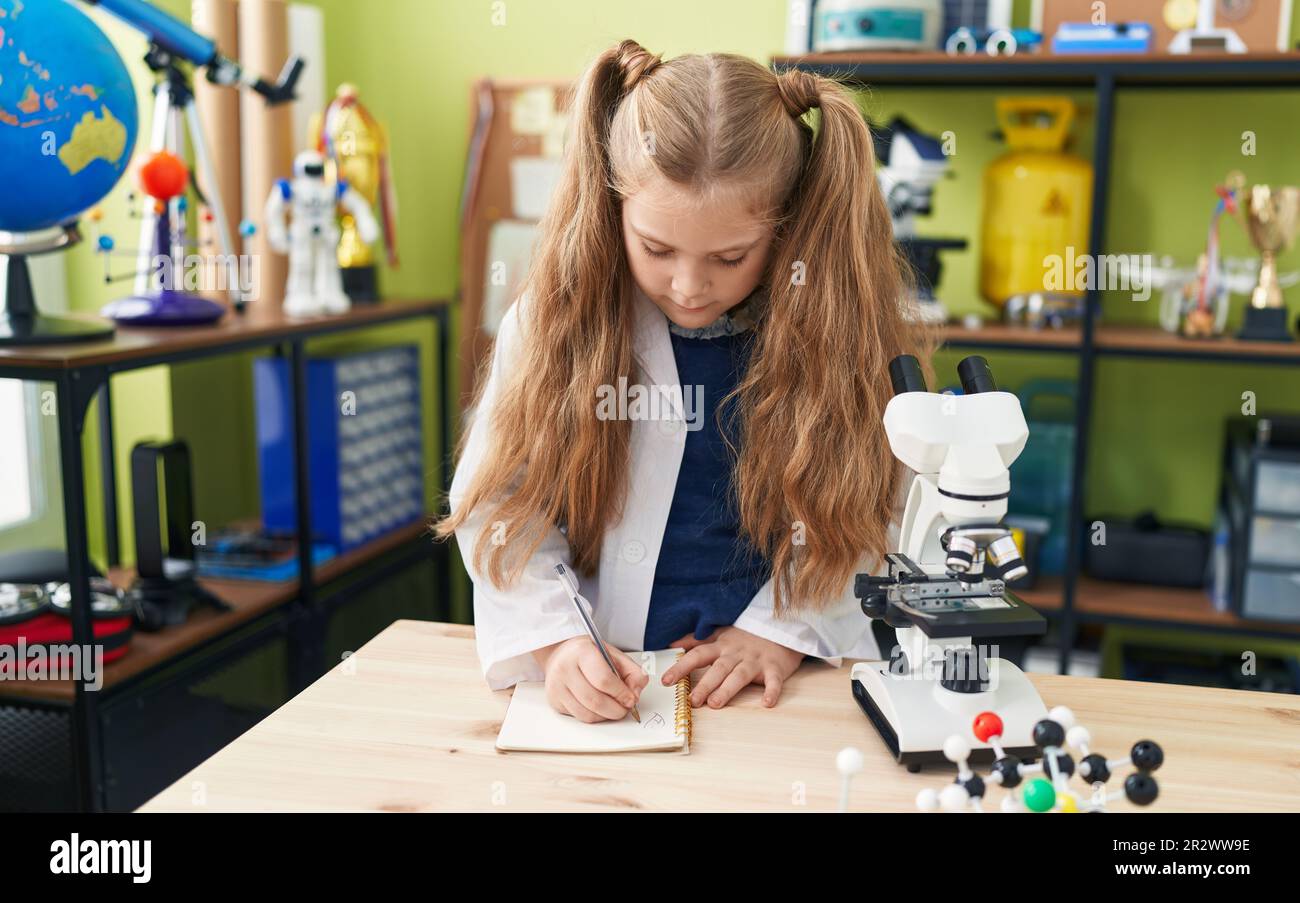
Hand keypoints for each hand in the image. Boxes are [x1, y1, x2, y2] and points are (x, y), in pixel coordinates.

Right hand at [533, 637, 648, 722]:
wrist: (561, 654)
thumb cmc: (590, 655)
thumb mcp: (614, 655)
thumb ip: (632, 672)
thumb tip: (635, 694)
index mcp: (582, 652)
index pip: (603, 680)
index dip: (621, 694)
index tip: (631, 699)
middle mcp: (565, 669)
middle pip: (595, 701)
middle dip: (616, 710)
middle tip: (626, 709)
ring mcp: (557, 686)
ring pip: (587, 714)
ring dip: (606, 716)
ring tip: (614, 709)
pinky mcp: (554, 701)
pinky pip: (579, 717)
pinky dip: (595, 717)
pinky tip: (600, 709)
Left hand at [659, 626, 803, 708]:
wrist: (781, 628)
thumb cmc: (746, 636)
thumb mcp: (720, 633)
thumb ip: (695, 640)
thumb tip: (671, 644)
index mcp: (721, 646)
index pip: (697, 655)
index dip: (681, 667)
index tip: (666, 681)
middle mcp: (736, 653)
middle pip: (718, 669)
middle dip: (705, 684)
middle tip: (692, 701)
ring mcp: (755, 660)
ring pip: (740, 675)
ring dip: (727, 689)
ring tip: (715, 704)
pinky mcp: (774, 668)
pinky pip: (773, 681)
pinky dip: (771, 691)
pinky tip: (767, 703)